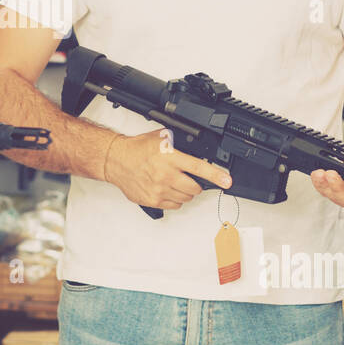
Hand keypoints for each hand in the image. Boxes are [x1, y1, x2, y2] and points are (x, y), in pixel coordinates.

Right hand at [105, 129, 231, 211]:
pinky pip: (174, 205)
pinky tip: (166, 189)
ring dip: (185, 192)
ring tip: (174, 182)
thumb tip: (199, 149)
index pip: (199, 168)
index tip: (227, 181)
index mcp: (170, 157)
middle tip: (188, 178)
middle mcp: (166, 175)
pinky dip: (174, 199)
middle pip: (194, 188)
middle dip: (196, 184)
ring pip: (185, 198)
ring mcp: (159, 190)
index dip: (216, 176)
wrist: (116, 160)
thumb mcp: (162, 138)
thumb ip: (180, 144)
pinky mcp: (153, 201)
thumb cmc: (137, 149)